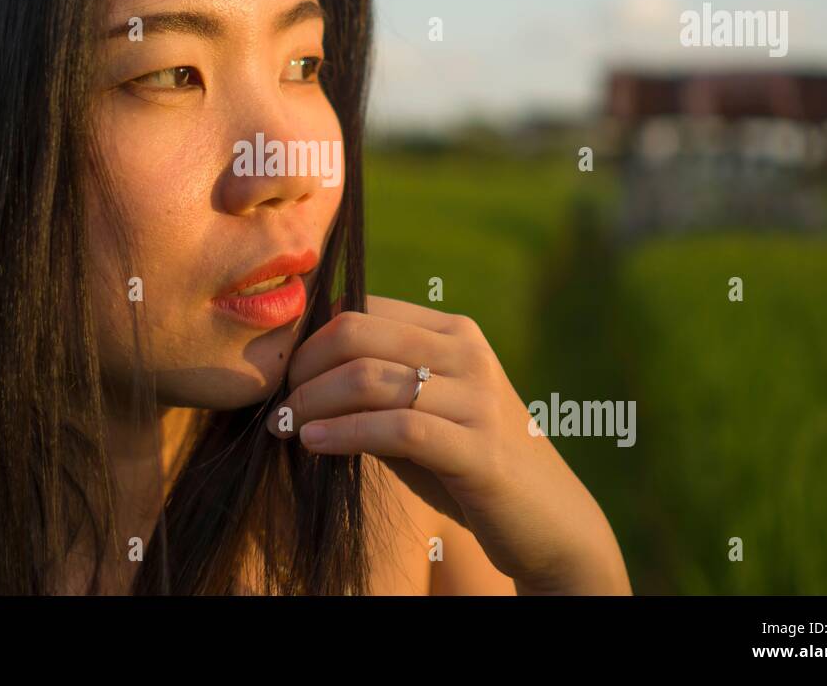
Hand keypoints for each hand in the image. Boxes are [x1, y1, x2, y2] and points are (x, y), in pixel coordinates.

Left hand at [266, 295, 631, 593]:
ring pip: (369, 378)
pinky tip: (313, 444)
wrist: (548, 520)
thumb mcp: (420, 413)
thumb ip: (373, 386)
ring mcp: (478, 399)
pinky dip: (343, 433)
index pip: (362, 306)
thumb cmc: (466, 465)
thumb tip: (295, 372)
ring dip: (312, 402)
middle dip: (302, 366)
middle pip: (356, 333)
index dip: (308, 335)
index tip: (279, 371)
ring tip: (285, 426)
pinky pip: (396, 429)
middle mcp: (467, 353)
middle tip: (278, 402)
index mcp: (453, 332)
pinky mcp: (480, 450)